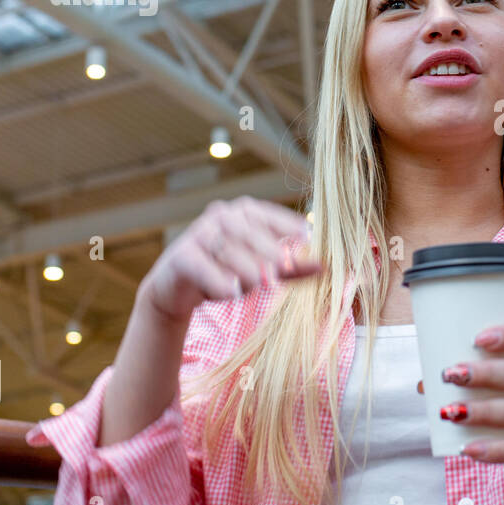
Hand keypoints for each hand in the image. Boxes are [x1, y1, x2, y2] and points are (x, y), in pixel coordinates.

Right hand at [136, 196, 323, 328]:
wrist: (178, 288)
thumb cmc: (227, 272)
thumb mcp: (262, 269)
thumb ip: (292, 267)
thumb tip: (325, 266)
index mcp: (244, 212)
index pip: (270, 216)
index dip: (289, 226)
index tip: (307, 237)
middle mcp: (222, 216)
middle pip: (251, 234)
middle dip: (268, 256)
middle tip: (278, 276)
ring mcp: (199, 233)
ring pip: (229, 251)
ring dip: (244, 273)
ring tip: (252, 289)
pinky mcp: (182, 255)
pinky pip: (203, 266)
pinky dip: (218, 280)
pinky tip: (230, 292)